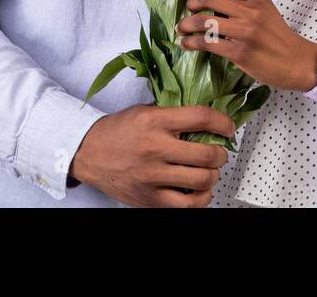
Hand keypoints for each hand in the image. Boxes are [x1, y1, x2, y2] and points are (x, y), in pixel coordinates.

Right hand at [68, 104, 233, 206]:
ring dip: (213, 175)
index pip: (201, 118)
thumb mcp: (144, 111)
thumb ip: (173, 113)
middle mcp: (155, 148)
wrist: (88, 153)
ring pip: (202, 180)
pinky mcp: (149, 198)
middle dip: (221, 153)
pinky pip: (187, 205)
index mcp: (154, 121)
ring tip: (209, 171)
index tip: (228, 127)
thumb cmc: (117, 131)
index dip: (223, 123)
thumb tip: (208, 118)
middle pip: (207, 153)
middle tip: (219, 152)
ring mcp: (152, 176)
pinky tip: (199, 190)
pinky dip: (201, 198)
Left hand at [175, 0, 316, 91]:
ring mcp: (245, 31)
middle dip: (190, 3)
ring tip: (180, 28)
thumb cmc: (278, 37)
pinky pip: (208, 43)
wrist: (297, 62)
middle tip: (185, 9)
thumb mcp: (264, 9)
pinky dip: (192, 43)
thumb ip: (242, 1)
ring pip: (204, 21)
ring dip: (186, 24)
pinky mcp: (240, 51)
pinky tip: (186, 44)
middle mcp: (250, 10)